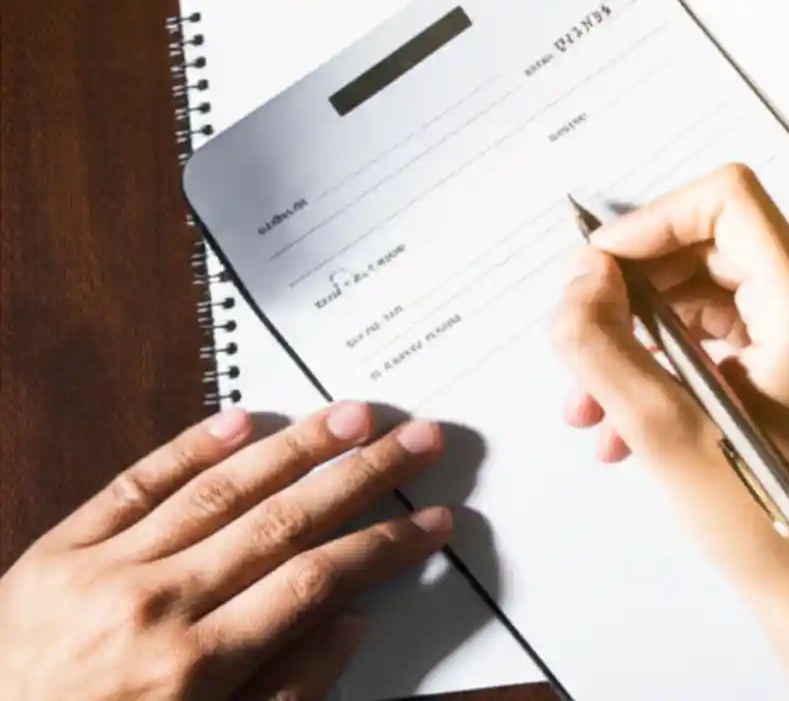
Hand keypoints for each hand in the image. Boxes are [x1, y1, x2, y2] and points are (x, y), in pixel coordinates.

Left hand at [0, 402, 449, 700]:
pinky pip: (132, 484)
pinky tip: (240, 419)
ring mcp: (104, 570)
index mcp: (198, 667)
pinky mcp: (57, 551)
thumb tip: (351, 622)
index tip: (431, 520)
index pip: (318, 582)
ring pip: (219, 489)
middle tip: (417, 440)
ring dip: (294, 447)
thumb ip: (286, 690)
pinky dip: (188, 447)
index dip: (385, 547)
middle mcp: (158, 604)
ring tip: (351, 414)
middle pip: (284, 522)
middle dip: (363, 477)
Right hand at [554, 164, 788, 584]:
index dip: (652, 221)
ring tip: (589, 398)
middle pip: (707, 245)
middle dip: (632, 290)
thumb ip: (601, 344)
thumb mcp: (658, 428)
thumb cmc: (756, 519)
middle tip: (580, 334)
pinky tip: (620, 417)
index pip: (727, 200)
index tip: (600, 267)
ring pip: (702, 291)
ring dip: (636, 333)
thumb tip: (578, 281)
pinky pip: (714, 331)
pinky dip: (662, 360)